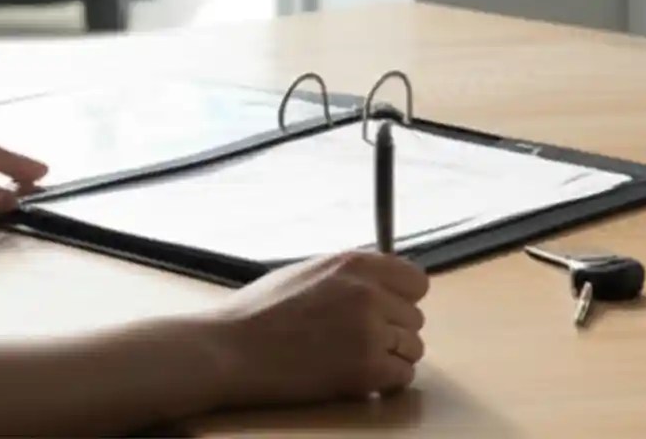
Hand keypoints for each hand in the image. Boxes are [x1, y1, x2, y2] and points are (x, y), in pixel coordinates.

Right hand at [205, 250, 428, 406]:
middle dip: (392, 331)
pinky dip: (385, 382)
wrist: (230, 349)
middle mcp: (368, 292)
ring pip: (413, 348)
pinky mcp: (367, 368)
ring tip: (354, 360)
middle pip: (415, 317)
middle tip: (358, 342)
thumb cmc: (258, 313)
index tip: (388, 312)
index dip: (402, 299)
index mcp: (354, 264)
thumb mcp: (307, 273)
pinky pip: (403, 375)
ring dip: (390, 357)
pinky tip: (359, 379)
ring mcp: (370, 330)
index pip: (415, 280)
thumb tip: (380, 285)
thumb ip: (349, 276)